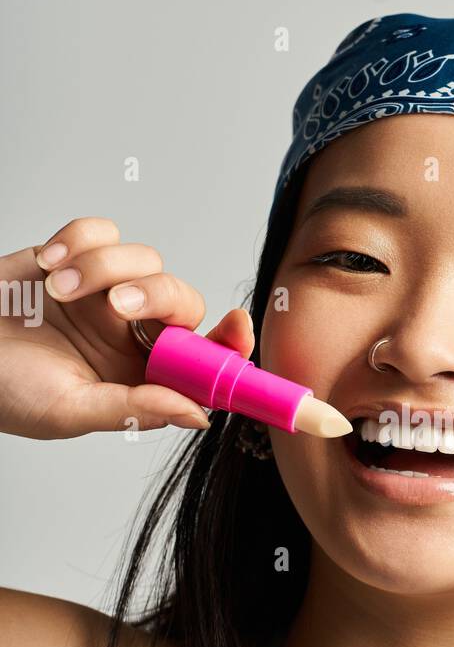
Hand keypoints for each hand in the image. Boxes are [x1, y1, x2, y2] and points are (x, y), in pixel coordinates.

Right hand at [0, 217, 254, 438]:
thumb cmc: (5, 391)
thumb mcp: (71, 411)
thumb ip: (136, 408)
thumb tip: (200, 413)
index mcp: (141, 375)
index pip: (203, 357)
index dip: (229, 341)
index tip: (237, 325)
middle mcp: (130, 334)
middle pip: (180, 298)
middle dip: (157, 295)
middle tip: (117, 306)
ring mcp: (104, 293)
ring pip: (144, 259)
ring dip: (102, 268)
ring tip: (57, 292)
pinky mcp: (74, 258)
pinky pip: (102, 232)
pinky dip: (78, 243)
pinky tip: (47, 268)